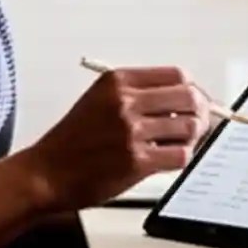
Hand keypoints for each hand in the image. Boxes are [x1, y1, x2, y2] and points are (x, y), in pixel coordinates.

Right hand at [22, 66, 210, 211]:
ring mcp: (131, 132)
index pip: (176, 75)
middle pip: (190, 97)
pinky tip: (165, 159)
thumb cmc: (71, 141)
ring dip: (191, 138)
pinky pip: (182, 156)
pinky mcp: (137, 161)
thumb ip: (135, 96)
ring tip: (175, 144)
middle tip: (196, 124)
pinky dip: (181, 158)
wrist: (47, 172)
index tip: (192, 102)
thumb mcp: (97, 101)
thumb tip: (185, 100)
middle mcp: (124, 102)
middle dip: (200, 112)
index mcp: (115, 82)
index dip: (191, 89)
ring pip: (191, 128)